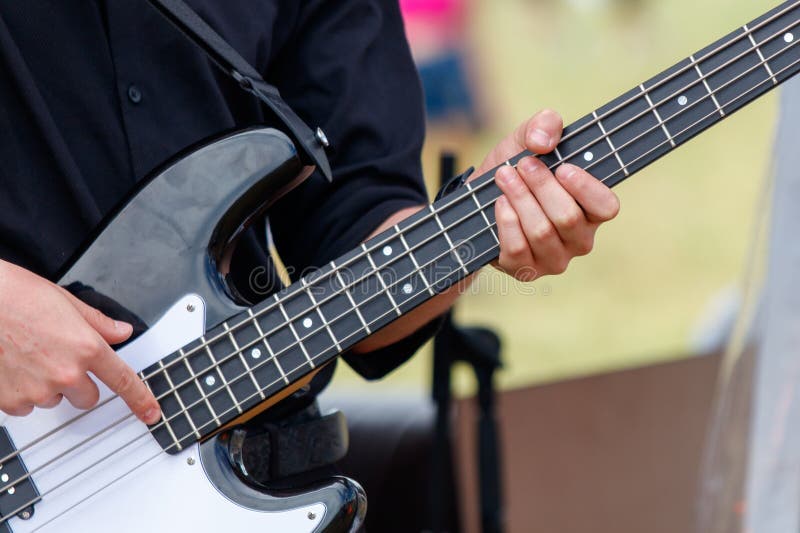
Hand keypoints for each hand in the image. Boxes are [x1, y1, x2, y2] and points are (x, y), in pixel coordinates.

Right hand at [0, 260, 160, 423]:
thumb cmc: (17, 297)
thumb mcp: (68, 303)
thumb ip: (99, 324)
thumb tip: (122, 332)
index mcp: (86, 347)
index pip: (123, 380)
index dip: (140, 400)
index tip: (151, 413)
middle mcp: (65, 373)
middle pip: (88, 398)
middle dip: (79, 383)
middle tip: (59, 358)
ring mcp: (37, 390)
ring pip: (55, 400)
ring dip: (48, 385)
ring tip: (29, 355)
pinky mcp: (11, 401)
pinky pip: (27, 406)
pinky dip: (22, 391)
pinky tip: (13, 366)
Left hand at [476, 109, 619, 280]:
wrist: (479, 202)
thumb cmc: (515, 172)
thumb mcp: (525, 140)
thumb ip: (542, 126)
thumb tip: (542, 140)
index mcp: (592, 210)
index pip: (607, 207)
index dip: (587, 189)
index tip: (563, 168)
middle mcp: (579, 239)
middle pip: (567, 217)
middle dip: (541, 186)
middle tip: (522, 164)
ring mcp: (554, 259)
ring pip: (542, 232)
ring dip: (520, 199)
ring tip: (504, 177)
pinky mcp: (526, 270)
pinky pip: (518, 250)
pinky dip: (506, 222)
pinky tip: (499, 204)